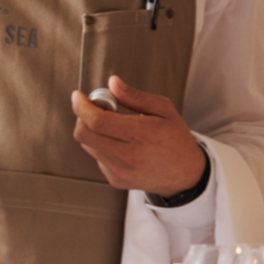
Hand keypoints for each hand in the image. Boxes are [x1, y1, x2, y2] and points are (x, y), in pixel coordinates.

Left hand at [71, 75, 204, 194]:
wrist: (185, 174)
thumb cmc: (175, 139)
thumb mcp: (164, 109)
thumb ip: (135, 96)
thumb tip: (112, 83)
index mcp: (142, 134)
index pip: (98, 121)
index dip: (82, 107)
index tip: (78, 96)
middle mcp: (129, 155)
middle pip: (84, 135)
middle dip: (81, 117)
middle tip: (94, 108)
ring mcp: (121, 170)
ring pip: (88, 146)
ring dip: (92, 131)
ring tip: (112, 126)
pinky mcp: (116, 180)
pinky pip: (97, 158)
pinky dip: (101, 146)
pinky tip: (119, 143)